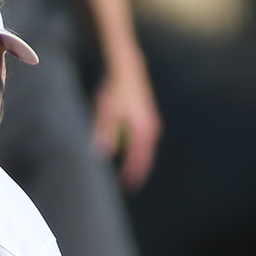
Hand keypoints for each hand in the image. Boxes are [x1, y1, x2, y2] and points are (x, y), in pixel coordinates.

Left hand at [89, 68, 161, 191]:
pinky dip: (138, 152)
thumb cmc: (115, 90)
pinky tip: (130, 157)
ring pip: (146, 151)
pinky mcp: (149, 120)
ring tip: (128, 176)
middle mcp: (151, 129)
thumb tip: (103, 152)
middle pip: (145, 159)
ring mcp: (152, 124)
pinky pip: (144, 143)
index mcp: (142, 130)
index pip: (138, 160)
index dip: (132, 175)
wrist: (128, 69)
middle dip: (136, 173)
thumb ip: (105, 133)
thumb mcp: (105, 112)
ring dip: (137, 163)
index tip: (125, 186)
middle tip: (127, 186)